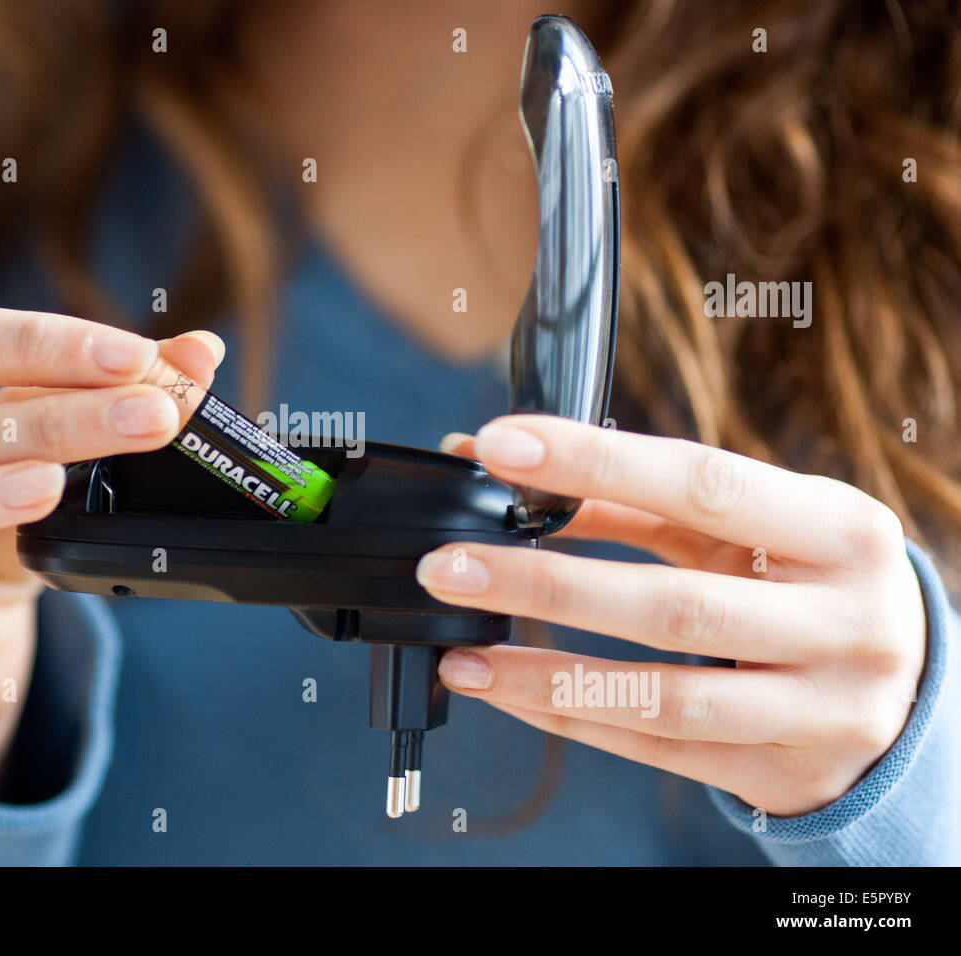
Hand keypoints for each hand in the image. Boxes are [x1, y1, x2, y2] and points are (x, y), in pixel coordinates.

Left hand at [420, 416, 926, 816]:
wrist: (901, 695)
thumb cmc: (807, 585)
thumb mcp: (752, 530)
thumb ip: (639, 500)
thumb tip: (512, 471)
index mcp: (842, 531)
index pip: (704, 483)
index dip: (594, 462)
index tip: (498, 446)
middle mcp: (845, 622)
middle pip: (673, 603)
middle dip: (544, 581)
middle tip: (448, 565)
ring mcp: (820, 708)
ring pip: (661, 693)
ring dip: (544, 672)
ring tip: (461, 648)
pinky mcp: (780, 770)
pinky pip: (655, 746)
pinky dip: (569, 715)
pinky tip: (503, 688)